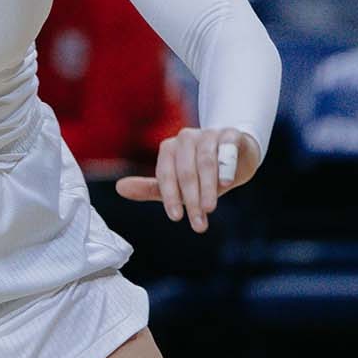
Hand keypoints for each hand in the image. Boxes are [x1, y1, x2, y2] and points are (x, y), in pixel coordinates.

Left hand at [116, 127, 259, 233]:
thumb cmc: (203, 173)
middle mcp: (186, 138)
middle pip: (186, 171)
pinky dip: (225, 163)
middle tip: (197, 224)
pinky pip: (227, 146)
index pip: (165, 174)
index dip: (170, 196)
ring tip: (209, 209)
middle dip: (191, 199)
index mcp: (170, 148)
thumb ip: (151, 188)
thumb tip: (119, 188)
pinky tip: (225, 182)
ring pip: (205, 161)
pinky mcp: (231, 134)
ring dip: (207, 187)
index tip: (175, 218)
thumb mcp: (178, 184)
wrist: (238, 155)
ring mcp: (209, 134)